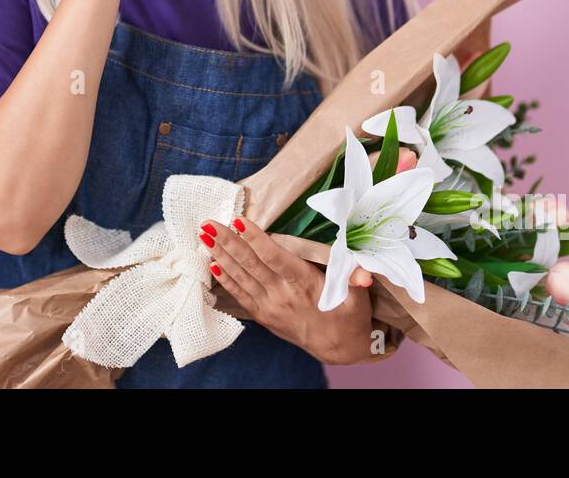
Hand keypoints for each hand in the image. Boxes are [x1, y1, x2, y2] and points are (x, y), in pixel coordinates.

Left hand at [199, 215, 375, 365]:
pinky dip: (226, 279)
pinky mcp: (264, 315)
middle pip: (250, 264)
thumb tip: (364, 274)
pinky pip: (240, 294)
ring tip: (204, 236)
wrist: (339, 348)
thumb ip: (356, 279)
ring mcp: (270, 306)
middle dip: (227, 242)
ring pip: (241, 277)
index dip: (256, 239)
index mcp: (304, 284)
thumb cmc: (349, 315)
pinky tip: (213, 264)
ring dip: (221, 255)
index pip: (275, 258)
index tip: (240, 221)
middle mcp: (283, 294)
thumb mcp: (357, 297)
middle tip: (208, 223)